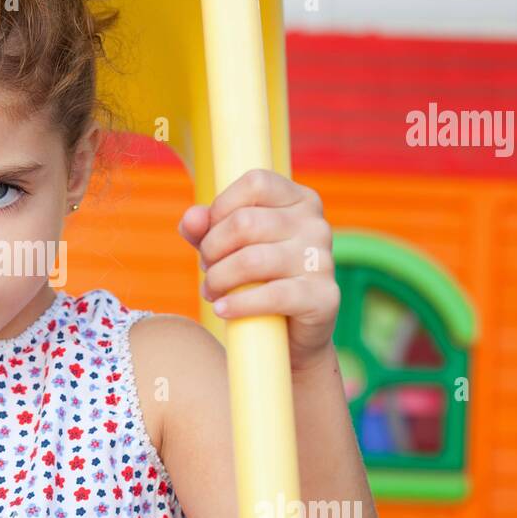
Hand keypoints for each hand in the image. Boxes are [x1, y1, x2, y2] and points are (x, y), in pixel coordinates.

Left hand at [177, 167, 338, 374]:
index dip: (222, 206)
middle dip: (212, 249)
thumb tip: (192, 218)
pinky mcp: (324, 296)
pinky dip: (239, 304)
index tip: (209, 234)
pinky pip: (273, 296)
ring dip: (219, 278)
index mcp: (300, 200)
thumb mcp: (226, 247)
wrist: (289, 335)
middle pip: (246, 223)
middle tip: (207, 269)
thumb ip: (205, 228)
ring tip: (211, 291)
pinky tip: (222, 309)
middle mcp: (316, 224)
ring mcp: (323, 260)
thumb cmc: (256, 279)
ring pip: (253, 260)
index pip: (256, 182)